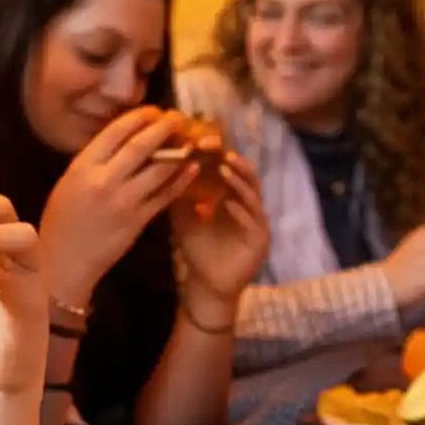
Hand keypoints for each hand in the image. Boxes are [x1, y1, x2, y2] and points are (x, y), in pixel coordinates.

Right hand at [40, 107, 198, 306]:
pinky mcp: (138, 221)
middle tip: (179, 117)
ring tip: (191, 140)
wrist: (62, 262)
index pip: (116, 131)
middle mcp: (104, 180)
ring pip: (159, 169)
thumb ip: (94, 162)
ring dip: (179, 151)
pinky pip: (165, 195)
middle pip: (142, 145)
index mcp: (82, 167)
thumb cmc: (61, 220)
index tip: (153, 110)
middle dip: (165, 126)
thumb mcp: (69, 182)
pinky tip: (192, 168)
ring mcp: (123, 202)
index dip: (139, 116)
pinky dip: (181, 180)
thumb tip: (123, 139)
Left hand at [173, 151, 269, 315]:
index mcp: (231, 197)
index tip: (204, 141)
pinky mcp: (260, 241)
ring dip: (239, 181)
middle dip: (234, 161)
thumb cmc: (198, 249)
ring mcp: (256, 222)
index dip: (220, 154)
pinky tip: (228, 203)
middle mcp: (247, 205)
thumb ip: (178, 194)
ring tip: (225, 168)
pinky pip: (253, 222)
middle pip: (246, 176)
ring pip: (252, 196)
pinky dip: (241, 211)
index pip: (230, 169)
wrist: (207, 284)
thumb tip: (165, 166)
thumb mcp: (183, 217)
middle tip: (219, 148)